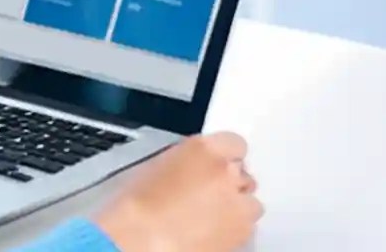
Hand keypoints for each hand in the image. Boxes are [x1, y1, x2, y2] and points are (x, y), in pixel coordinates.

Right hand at [94, 132, 262, 251]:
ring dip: (234, 208)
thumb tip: (194, 166)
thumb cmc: (136, 208)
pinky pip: (247, 227)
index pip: (233, 143)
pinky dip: (232, 230)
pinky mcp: (244, 233)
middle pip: (243, 173)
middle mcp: (228, 174)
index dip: (224, 156)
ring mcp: (240, 205)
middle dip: (228, 184)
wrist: (140, 242)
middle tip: (205, 196)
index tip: (215, 166)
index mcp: (204, 150)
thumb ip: (186, 161)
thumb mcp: (156, 168)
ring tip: (206, 218)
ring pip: (249, 203)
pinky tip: (207, 233)